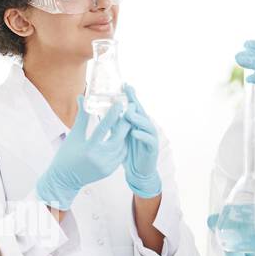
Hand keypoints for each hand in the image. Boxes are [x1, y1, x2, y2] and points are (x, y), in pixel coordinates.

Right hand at [35, 98, 131, 209]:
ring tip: (127, 120)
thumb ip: (81, 117)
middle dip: (125, 123)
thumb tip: (82, 97)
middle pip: (118, 138)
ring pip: (122, 146)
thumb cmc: (66, 156)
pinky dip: (123, 144)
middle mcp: (99, 159)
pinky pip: (121, 155)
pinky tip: (123, 135)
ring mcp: (106, 166)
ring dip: (125, 133)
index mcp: (88, 149)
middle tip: (130, 110)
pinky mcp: (109, 171)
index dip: (112, 115)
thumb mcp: (73, 136)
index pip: (103, 128)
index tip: (119, 103)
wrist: (64, 180)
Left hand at [121, 84, 161, 198]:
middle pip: (142, 111)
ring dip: (138, 118)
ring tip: (128, 113)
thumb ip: (115, 124)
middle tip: (128, 91)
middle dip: (135, 101)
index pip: (134, 106)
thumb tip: (102, 112)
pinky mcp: (152, 148)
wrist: (138, 171)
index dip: (130, 95)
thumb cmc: (128, 152)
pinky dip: (142, 136)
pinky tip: (134, 133)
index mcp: (137, 123)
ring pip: (146, 124)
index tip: (124, 84)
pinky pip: (149, 140)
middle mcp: (145, 127)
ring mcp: (150, 137)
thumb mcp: (120, 135)